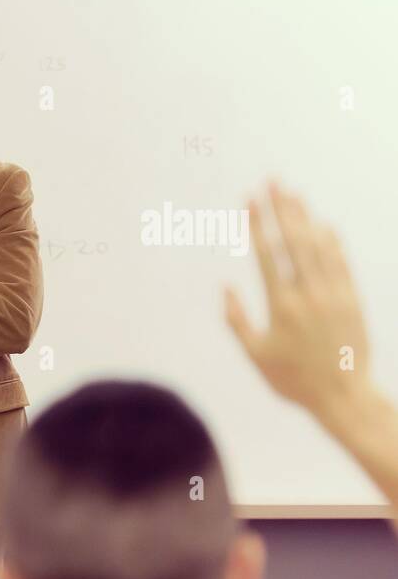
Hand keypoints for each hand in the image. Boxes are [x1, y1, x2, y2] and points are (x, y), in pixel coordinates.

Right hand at [225, 182, 369, 419]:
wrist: (344, 396)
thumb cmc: (293, 380)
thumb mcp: (255, 355)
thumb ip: (237, 320)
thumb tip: (225, 287)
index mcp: (282, 306)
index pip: (266, 254)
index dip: (256, 224)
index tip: (248, 200)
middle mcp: (309, 294)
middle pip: (293, 241)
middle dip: (281, 208)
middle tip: (272, 182)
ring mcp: (334, 294)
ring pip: (317, 246)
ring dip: (305, 218)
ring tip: (294, 194)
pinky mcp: (353, 300)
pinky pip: (341, 262)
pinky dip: (332, 241)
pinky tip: (323, 225)